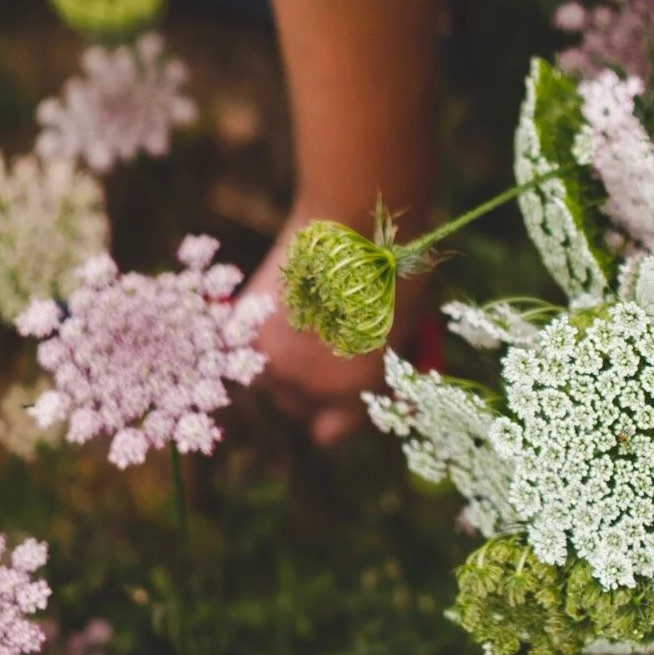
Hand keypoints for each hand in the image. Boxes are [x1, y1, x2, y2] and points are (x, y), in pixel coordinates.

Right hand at [244, 213, 434, 445]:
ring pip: (269, 376)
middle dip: (309, 387)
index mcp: (354, 393)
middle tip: (323, 349)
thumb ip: (383, 360)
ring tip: (306, 318)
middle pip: (297, 406)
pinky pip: (250, 345)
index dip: (337, 412)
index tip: (341, 391)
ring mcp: (273, 358)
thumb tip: (373, 369)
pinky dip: (263, 331)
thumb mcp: (406, 326)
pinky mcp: (247, 327)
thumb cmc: (394, 268)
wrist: (354, 224)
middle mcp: (310, 387)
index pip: (331, 431)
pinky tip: (284, 303)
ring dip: (282, 359)